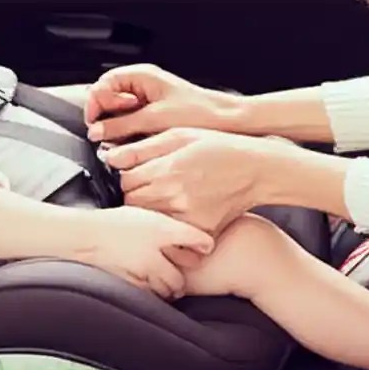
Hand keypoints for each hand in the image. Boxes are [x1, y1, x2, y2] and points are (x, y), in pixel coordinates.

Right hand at [71, 206, 214, 299]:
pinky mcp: (134, 285)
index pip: (197, 238)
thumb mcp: (141, 213)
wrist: (83, 237)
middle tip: (184, 268)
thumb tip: (182, 233)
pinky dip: (155, 292)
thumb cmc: (110, 223)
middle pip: (188, 267)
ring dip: (173, 285)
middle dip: (188, 269)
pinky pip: (154, 295)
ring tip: (168, 281)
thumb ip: (163, 225)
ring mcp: (145, 269)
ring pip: (173, 286)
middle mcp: (156, 249)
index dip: (204, 244)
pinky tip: (150, 285)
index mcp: (160, 228)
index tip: (205, 247)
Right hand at [84, 65, 241, 142]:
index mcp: (142, 76)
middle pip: (108, 97)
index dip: (95, 103)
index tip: (94, 122)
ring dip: (115, 125)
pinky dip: (127, 131)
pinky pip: (130, 121)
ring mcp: (147, 99)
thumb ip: (122, 125)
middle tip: (107, 133)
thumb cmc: (198, 113)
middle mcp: (142, 85)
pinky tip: (133, 140)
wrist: (225, 121)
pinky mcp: (153, 114)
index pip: (103, 83)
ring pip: (117, 112)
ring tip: (123, 138)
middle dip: (104, 115)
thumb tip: (97, 132)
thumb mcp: (154, 119)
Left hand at [101, 128, 290, 233]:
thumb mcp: (180, 136)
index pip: (125, 179)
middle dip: (136, 192)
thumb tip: (111, 157)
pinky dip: (170, 225)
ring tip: (166, 196)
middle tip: (150, 184)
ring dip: (151, 209)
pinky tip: (179, 210)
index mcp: (167, 169)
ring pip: (150, 219)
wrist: (257, 169)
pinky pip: (173, 234)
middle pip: (133, 201)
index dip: (128, 174)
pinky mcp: (201, 230)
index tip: (138, 171)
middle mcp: (175, 195)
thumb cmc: (219, 147)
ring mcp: (188, 217)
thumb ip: (143, 148)